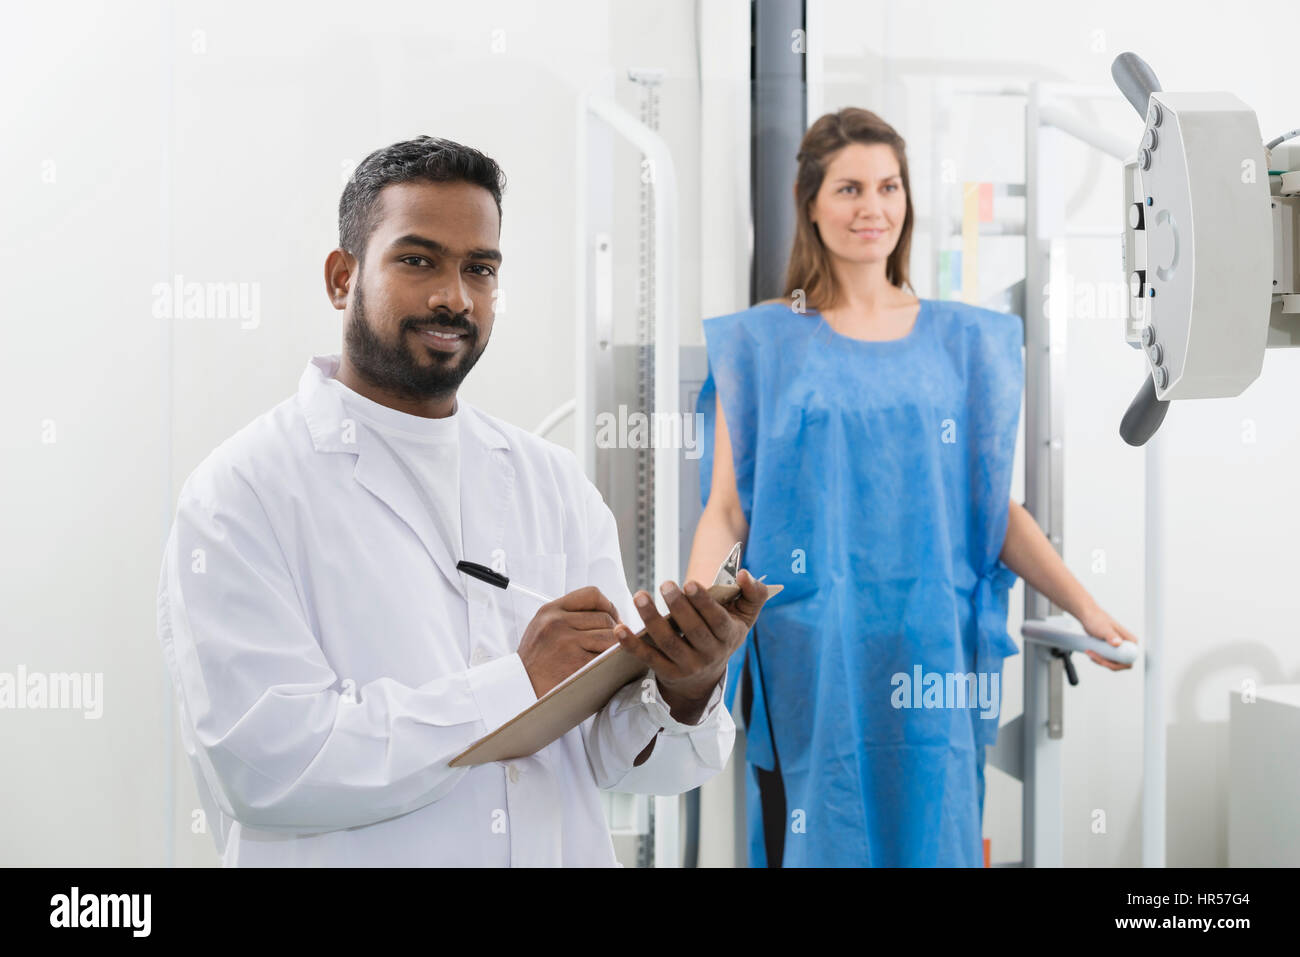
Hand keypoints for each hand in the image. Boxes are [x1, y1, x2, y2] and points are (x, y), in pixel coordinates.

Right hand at [517, 586, 621, 696]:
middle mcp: (558, 623)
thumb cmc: (534, 661)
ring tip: (608, 654)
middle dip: (614, 630)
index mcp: (550, 611)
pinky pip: (606, 657)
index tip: (612, 617)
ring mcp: (567, 643)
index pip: (591, 595)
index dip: (608, 605)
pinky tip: (604, 666)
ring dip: (614, 646)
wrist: (520, 687)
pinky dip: (610, 662)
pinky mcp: (576, 663)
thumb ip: (567, 616)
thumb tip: (603, 612)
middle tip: (613, 641)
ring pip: (610, 636)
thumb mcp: (542, 627)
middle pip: (605, 617)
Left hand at [615, 568, 770, 720]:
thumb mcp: (745, 617)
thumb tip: (743, 573)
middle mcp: (709, 655)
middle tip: (665, 584)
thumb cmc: (724, 635)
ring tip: (640, 596)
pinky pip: (647, 658)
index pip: (717, 621)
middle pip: (692, 631)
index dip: (704, 603)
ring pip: (668, 643)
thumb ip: (753, 593)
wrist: (705, 679)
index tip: (690, 583)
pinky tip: (620, 628)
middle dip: (678, 607)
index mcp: (728, 637)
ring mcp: (686, 666)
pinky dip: (632, 644)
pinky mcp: (665, 672)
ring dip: (652, 619)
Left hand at [1077, 603, 1138, 670]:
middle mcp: (1128, 646)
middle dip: (1106, 663)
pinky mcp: (1112, 650)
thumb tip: (1118, 643)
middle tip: (1092, 656)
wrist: (1088, 616)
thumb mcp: (1104, 629)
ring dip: (1101, 661)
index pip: (1129, 661)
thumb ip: (1111, 636)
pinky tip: (1091, 653)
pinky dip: (1099, 659)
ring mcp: (1120, 648)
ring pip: (1113, 663)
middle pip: (1120, 664)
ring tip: (1089, 652)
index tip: (1103, 660)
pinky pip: (1108, 660)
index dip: (1116, 664)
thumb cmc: (1097, 619)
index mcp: (1131, 641)